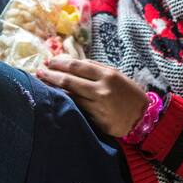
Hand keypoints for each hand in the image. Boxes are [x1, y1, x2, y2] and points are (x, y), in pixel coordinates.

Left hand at [35, 57, 151, 137]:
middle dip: (51, 75)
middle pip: (69, 81)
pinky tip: (55, 99)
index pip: (77, 66)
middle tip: (39, 71)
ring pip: (70, 97)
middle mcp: (102, 90)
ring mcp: (99, 107)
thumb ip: (95, 69)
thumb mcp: (116, 75)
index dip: (60, 63)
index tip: (49, 61)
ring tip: (42, 83)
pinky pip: (77, 109)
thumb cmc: (128, 93)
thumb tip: (71, 63)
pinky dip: (65, 103)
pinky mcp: (97, 121)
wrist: (144, 117)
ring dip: (53, 90)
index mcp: (107, 75)